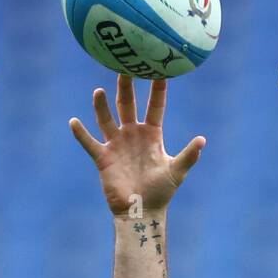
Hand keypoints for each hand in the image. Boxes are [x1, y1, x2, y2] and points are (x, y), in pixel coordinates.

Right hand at [69, 73, 205, 215]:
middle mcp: (133, 135)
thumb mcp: (176, 172)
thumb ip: (188, 155)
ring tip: (99, 90)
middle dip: (126, 86)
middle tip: (123, 64)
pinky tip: (74, 121)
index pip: (155, 106)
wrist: (142, 212)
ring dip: (102, 106)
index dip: (157, 89)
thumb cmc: (162, 193)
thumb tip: (202, 140)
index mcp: (152, 135)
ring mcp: (117, 145)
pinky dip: (81, 133)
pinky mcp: (103, 158)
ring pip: (107, 119)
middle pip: (128, 104)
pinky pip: (89, 143)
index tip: (159, 69)